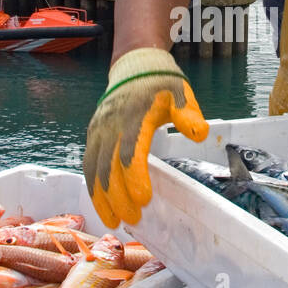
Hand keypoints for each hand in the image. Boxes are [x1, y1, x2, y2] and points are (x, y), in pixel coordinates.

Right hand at [84, 48, 207, 227]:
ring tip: (112, 222)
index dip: (135, 176)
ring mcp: (99, 129)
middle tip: (133, 218)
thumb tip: (199, 133)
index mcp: (134, 115)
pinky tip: (101, 205)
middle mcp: (112, 124)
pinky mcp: (93, 134)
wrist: (134, 65)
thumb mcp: (180, 92)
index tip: (144, 198)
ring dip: (101, 197)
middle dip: (119, 195)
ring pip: (94, 167)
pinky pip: (88, 163)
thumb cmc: (161, 83)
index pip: (131, 150)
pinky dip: (93, 186)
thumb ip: (188, 114)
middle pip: (109, 165)